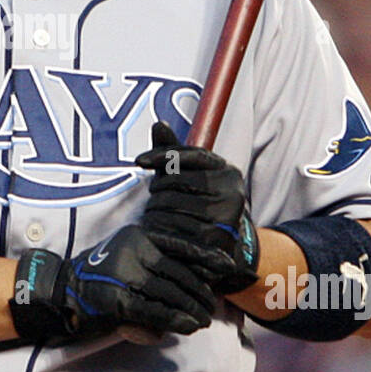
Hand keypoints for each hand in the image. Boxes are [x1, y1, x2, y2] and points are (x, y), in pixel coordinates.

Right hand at [10, 224, 225, 343]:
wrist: (63, 288)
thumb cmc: (101, 273)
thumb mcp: (128, 254)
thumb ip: (156, 261)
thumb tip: (195, 277)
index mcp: (139, 235)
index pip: (180, 245)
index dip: (206, 256)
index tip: (227, 266)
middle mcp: (133, 250)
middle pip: (179, 273)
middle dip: (200, 292)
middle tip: (211, 307)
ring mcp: (125, 274)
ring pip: (171, 294)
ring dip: (192, 310)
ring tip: (203, 320)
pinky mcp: (118, 300)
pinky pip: (156, 312)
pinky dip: (176, 320)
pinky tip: (188, 326)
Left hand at [135, 120, 259, 294]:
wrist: (224, 247)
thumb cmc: (202, 204)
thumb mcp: (192, 178)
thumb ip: (174, 154)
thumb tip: (158, 124)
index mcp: (228, 172)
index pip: (191, 154)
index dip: (163, 155)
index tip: (139, 161)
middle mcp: (232, 192)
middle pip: (178, 180)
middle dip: (157, 188)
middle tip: (153, 197)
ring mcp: (225, 217)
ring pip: (172, 203)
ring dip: (154, 208)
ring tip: (154, 213)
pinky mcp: (214, 239)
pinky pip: (174, 227)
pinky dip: (158, 226)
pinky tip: (154, 228)